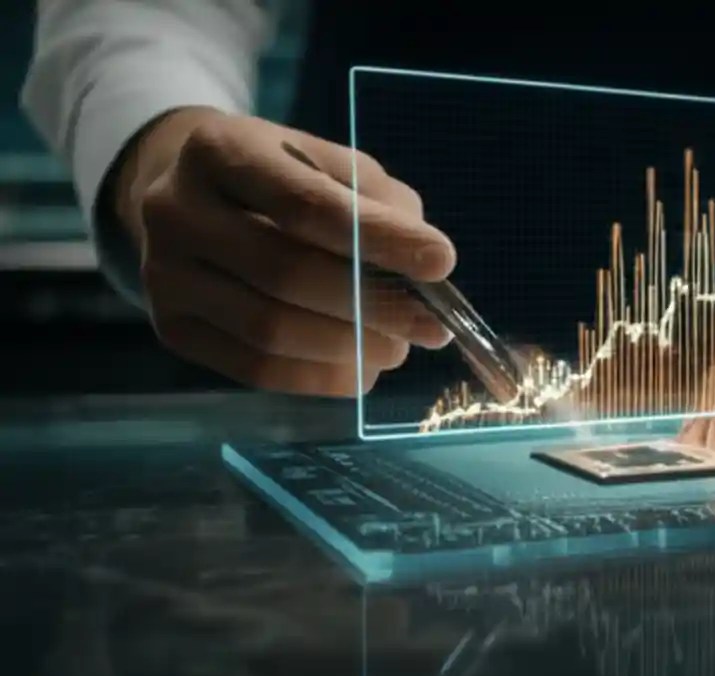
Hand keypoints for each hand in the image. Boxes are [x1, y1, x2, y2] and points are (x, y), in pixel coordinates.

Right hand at [113, 108, 455, 395]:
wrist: (188, 195)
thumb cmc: (281, 176)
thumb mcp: (331, 163)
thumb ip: (381, 205)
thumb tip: (429, 269)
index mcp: (219, 151)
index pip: (307, 205)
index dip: (380, 239)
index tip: (442, 263)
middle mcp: (176, 211)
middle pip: (287, 273)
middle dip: (373, 306)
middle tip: (430, 326)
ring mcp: (163, 275)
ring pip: (270, 329)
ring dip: (350, 349)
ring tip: (399, 347)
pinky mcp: (172, 328)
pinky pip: (255, 369)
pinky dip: (320, 377)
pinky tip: (361, 370)